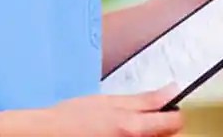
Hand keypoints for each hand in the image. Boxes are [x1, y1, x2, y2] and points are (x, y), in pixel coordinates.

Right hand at [40, 87, 182, 136]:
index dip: (175, 112)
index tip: (170, 108)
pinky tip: (120, 134)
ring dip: (151, 134)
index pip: (175, 123)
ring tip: (131, 127)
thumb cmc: (72, 117)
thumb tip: (171, 91)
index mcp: (132, 128)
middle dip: (164, 127)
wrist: (47, 134)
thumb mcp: (110, 101)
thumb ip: (145, 100)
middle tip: (150, 118)